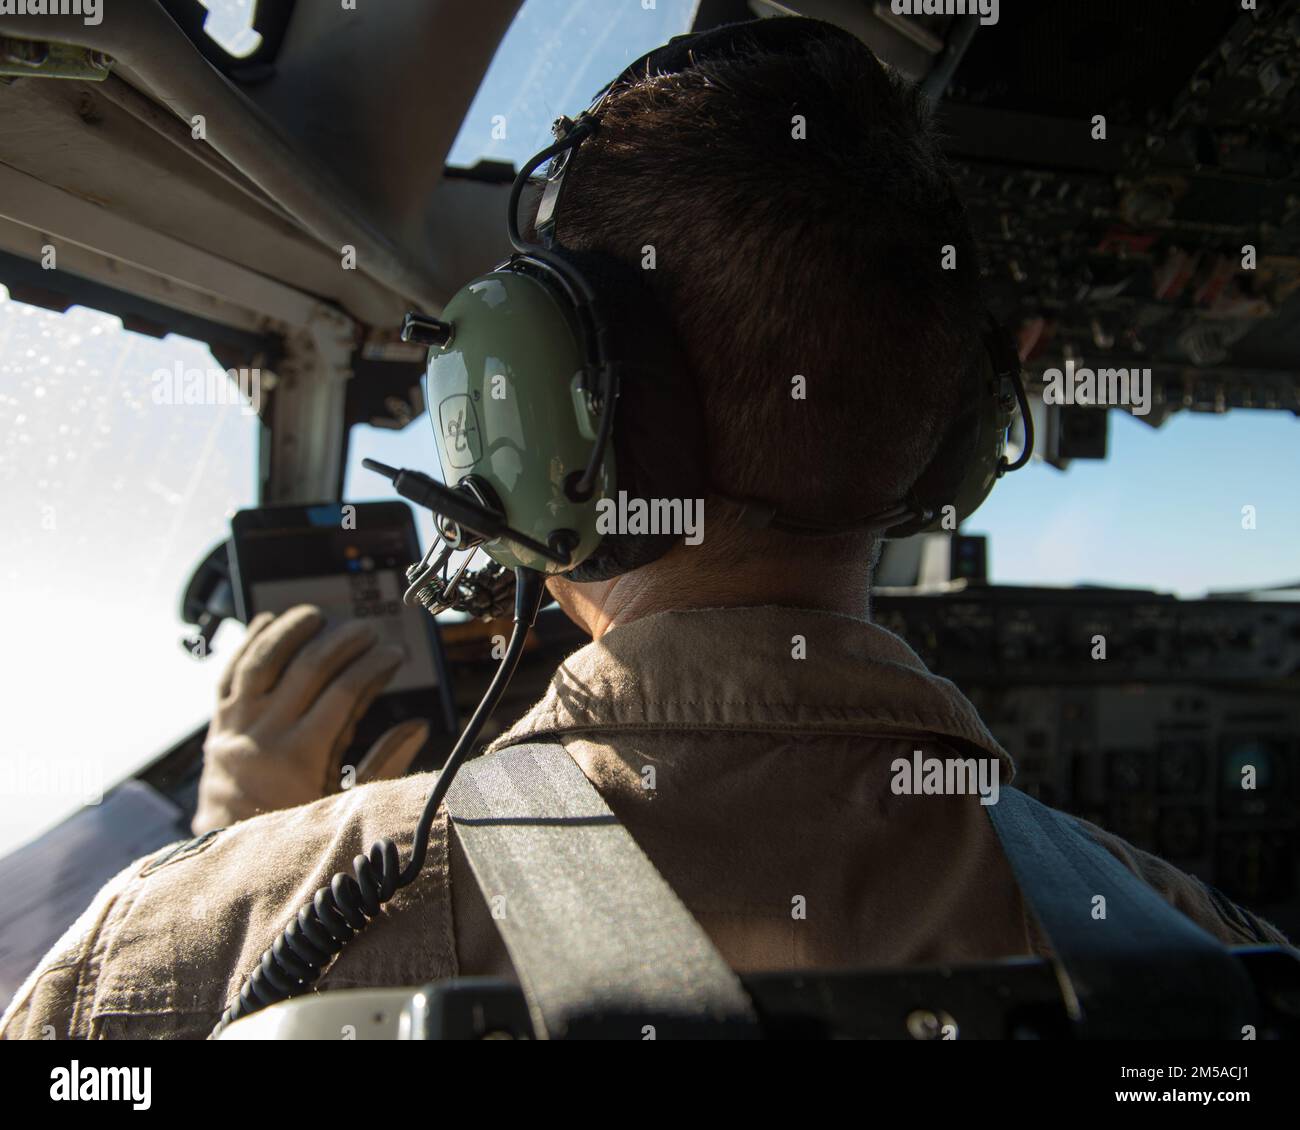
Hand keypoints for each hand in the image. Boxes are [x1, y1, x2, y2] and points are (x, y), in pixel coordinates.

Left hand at [192, 605, 428, 833]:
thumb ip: (383, 764)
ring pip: (263, 661)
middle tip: (367, 630)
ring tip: (318, 615)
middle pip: (307, 669)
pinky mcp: (217, 721)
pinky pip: (231, 671)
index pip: (344, 693)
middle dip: (343, 642)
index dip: (373, 666)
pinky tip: (268, 622)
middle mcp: (263, 736)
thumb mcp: (344, 803)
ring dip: (292, 631)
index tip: (394, 654)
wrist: (230, 847)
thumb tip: (417, 728)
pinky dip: (250, 643)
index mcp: (298, 758)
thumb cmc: (293, 828)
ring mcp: (235, 725)